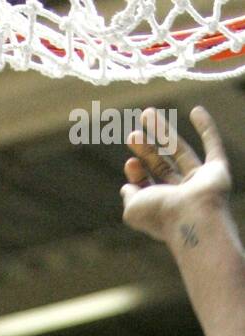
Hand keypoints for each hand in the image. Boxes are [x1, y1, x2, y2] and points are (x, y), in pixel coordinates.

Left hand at [121, 106, 231, 243]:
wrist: (193, 217)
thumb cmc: (162, 214)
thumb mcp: (133, 209)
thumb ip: (129, 197)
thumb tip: (125, 187)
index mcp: (161, 205)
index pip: (147, 185)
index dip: (136, 173)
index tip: (130, 162)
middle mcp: (181, 194)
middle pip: (162, 166)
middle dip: (146, 149)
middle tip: (132, 133)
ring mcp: (199, 181)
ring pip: (181, 151)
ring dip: (164, 132)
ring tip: (147, 113)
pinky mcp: (217, 170)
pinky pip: (213, 144)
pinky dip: (207, 128)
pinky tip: (196, 110)